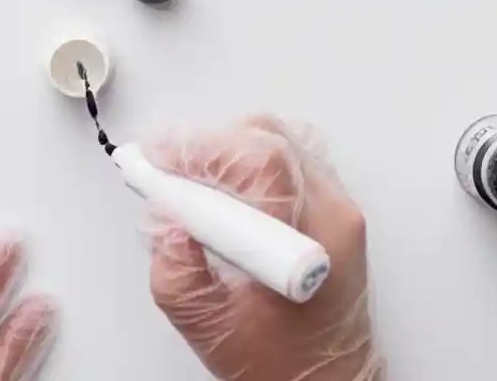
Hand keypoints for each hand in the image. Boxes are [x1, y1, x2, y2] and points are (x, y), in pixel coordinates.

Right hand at [146, 117, 381, 380]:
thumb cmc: (284, 367)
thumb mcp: (212, 328)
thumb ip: (177, 274)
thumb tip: (165, 219)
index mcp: (314, 239)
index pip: (260, 161)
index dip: (201, 150)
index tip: (158, 159)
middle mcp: (334, 212)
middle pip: (269, 138)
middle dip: (207, 146)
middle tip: (165, 168)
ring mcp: (337, 206)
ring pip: (278, 140)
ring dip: (226, 151)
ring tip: (188, 180)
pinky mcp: (329, 208)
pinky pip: (287, 159)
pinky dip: (245, 162)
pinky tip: (219, 189)